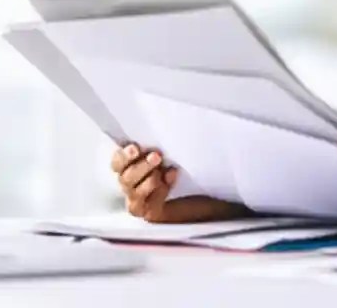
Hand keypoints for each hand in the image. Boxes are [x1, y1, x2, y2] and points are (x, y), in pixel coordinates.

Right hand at [110, 143, 249, 222]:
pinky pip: (145, 206)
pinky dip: (157, 192)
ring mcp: (142, 201)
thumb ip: (170, 141)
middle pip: (123, 177)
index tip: (135, 147)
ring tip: (162, 168)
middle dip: (138, 165)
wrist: (218, 195)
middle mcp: (135, 184)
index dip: (122, 155)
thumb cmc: (199, 170)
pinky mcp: (153, 215)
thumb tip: (164, 121)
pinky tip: (170, 179)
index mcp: (136, 165)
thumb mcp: (183, 150)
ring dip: (147, 179)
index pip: (118, 162)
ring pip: (131, 191)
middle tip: (156, 156)